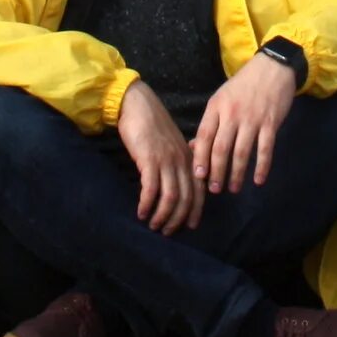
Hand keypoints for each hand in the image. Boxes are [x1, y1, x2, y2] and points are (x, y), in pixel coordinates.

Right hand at [116, 81, 203, 233]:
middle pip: (186, 198)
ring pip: (171, 197)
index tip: (189, 226)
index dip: (195, 210)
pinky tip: (141, 213)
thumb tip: (179, 181)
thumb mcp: (172, 143)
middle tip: (167, 232)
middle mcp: (182, 161)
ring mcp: (167, 160)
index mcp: (190, 157)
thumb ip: (178, 160)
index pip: (199, 190)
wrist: (137, 105)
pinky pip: (151, 189)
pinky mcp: (149, 159)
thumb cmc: (152, 124)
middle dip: (178, 219)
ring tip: (154, 226)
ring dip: (163, 216)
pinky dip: (147, 204)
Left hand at [192, 54, 299, 196]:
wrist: (272, 68)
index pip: (205, 136)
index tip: (198, 176)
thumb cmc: (243, 86)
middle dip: (216, 172)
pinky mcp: (271, 123)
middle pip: (221, 148)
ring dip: (237, 174)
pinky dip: (261, 167)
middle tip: (214, 189)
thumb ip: (209, 123)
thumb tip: (194, 147)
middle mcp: (233, 114)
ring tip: (233, 188)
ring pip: (242, 152)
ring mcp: (253, 119)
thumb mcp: (221, 99)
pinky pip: (265, 149)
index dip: (200, 158)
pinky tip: (258, 180)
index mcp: (217, 107)